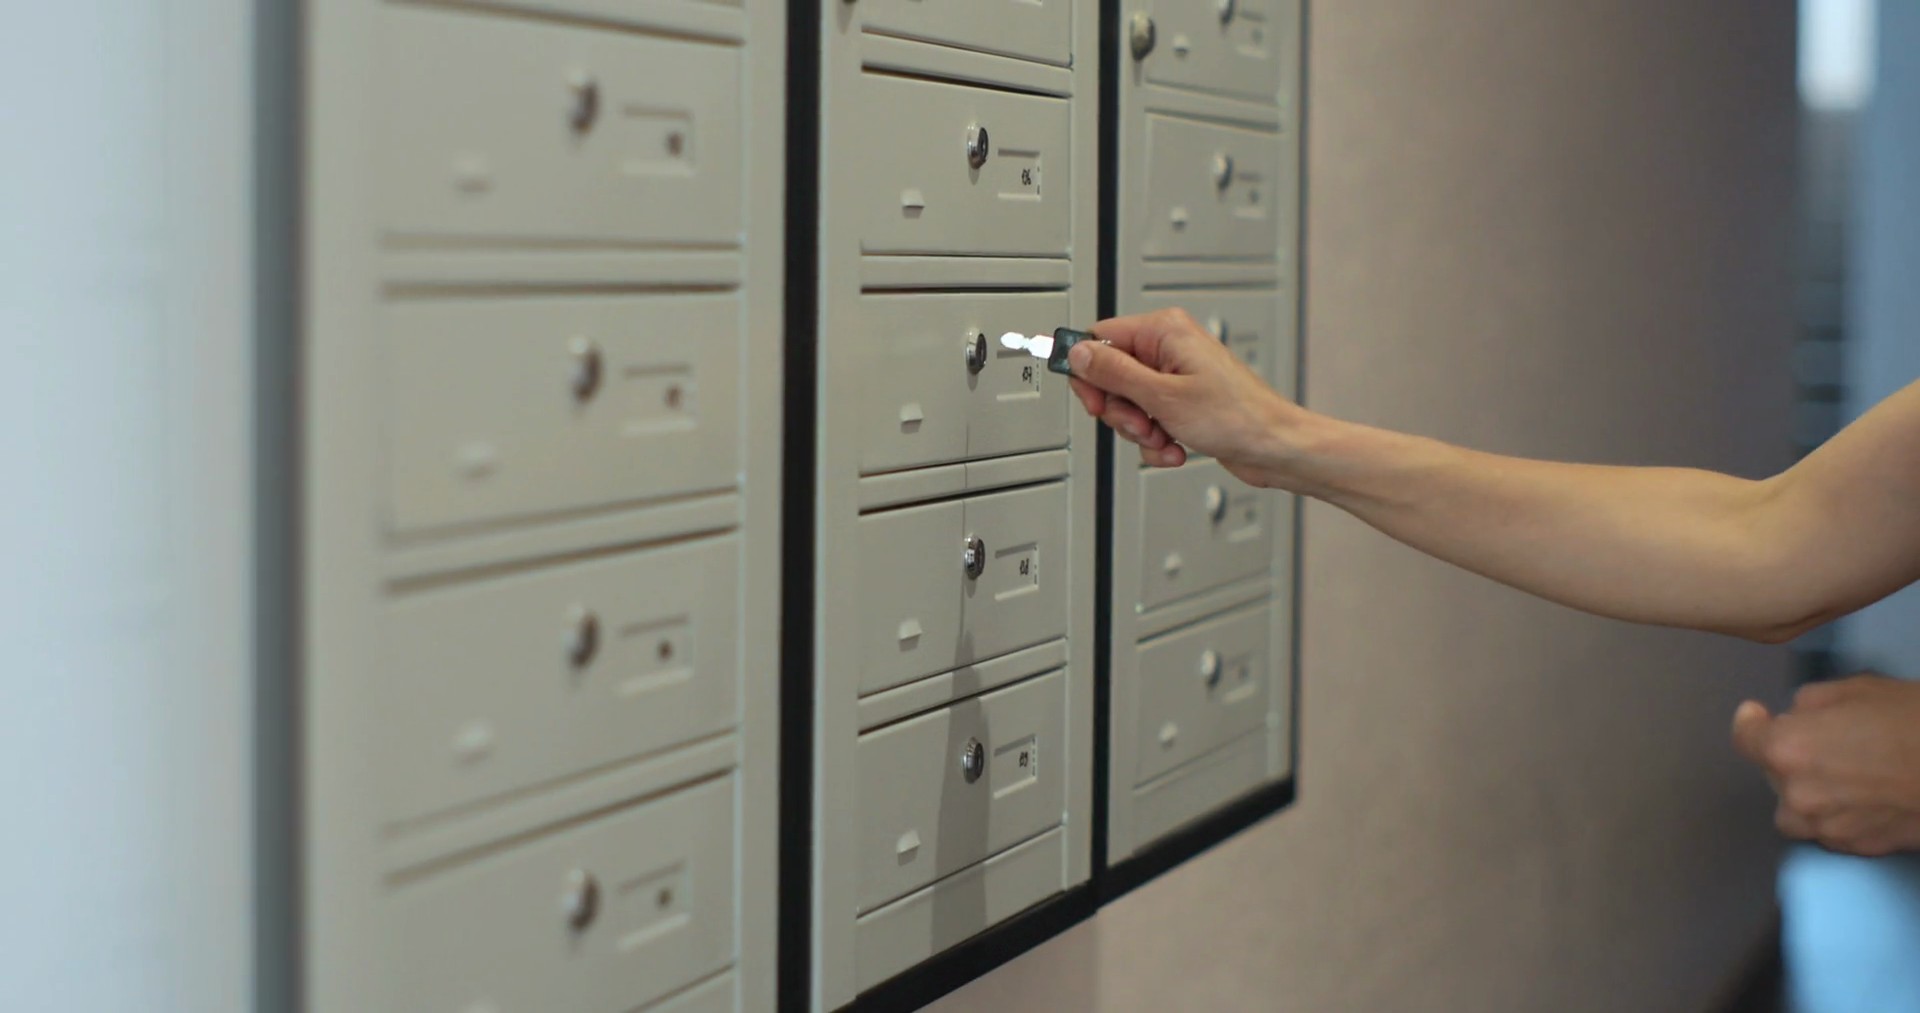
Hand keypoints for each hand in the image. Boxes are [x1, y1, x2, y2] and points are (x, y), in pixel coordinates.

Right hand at [1066, 308, 1300, 483]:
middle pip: (1111, 376)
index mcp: (1164, 331)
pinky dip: (1156, 439)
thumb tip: (1078, 353)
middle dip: (1122, 410)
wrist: (1275, 448)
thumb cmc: (1238, 417)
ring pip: (1128, 403)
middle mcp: (1169, 347)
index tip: (1094, 400)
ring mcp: (1175, 375)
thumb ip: (1114, 373)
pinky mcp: (1182, 400)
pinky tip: (1175, 446)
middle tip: (1142, 423)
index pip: (1099, 338)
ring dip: (1140, 430)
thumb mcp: (1162, 396)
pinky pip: (1148, 419)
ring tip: (1164, 436)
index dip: (1090, 374)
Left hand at [1732, 674, 1919, 855]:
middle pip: (1772, 777)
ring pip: (1797, 814)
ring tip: (1841, 775)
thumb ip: (1809, 705)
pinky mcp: (1860, 849)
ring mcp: (1829, 828)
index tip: (1757, 715)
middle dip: (1788, 758)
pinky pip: (1832, 831)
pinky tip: (1867, 797)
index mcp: (1788, 749)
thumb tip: (1792, 717)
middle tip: (1821, 741)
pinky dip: (1838, 815)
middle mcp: (1798, 795)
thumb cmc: (1913, 717)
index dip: (1750, 723)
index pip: (1745, 739)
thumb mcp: (1854, 689)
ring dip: (1807, 794)